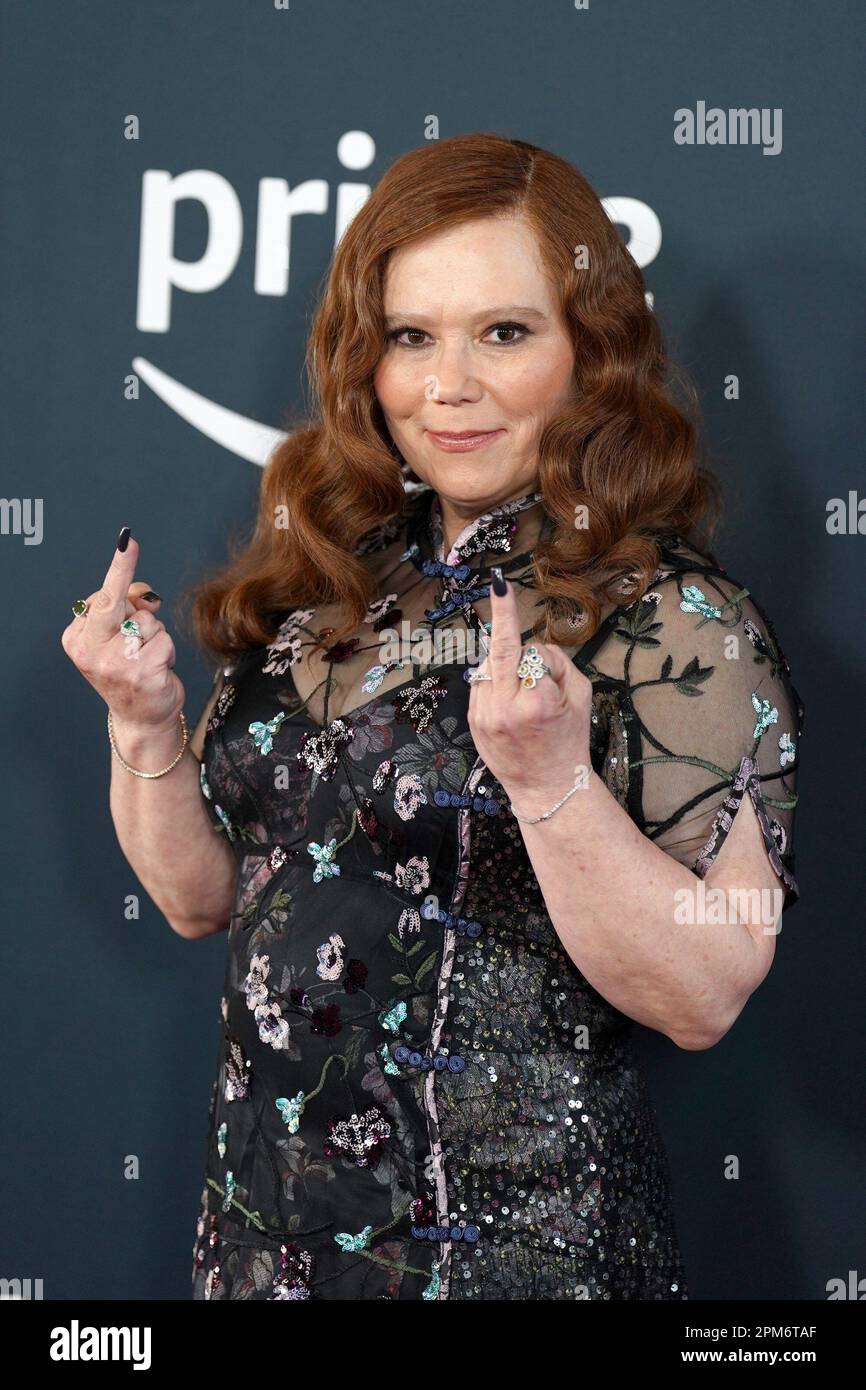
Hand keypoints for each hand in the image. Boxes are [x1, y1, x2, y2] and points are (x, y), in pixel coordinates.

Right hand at [61, 528, 184, 733]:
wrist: (141, 718)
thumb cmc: (130, 669)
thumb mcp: (119, 636)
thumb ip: (126, 608)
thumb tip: (145, 595)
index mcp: (77, 638)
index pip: (100, 597)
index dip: (118, 569)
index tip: (126, 540)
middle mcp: (90, 651)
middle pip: (115, 601)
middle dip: (123, 570)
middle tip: (129, 543)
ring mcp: (115, 664)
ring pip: (148, 621)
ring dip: (156, 635)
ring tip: (147, 658)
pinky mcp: (142, 673)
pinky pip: (165, 640)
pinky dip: (168, 651)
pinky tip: (157, 669)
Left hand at [467, 571, 592, 807]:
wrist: (547, 787)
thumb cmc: (569, 739)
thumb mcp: (581, 696)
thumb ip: (556, 662)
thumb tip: (530, 647)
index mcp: (537, 702)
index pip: (531, 652)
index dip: (526, 636)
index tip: (498, 585)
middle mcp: (504, 708)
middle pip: (501, 651)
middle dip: (508, 630)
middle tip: (507, 605)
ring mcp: (484, 716)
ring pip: (489, 665)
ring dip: (506, 667)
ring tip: (523, 696)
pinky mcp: (472, 721)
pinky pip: (481, 683)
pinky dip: (495, 682)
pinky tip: (509, 703)